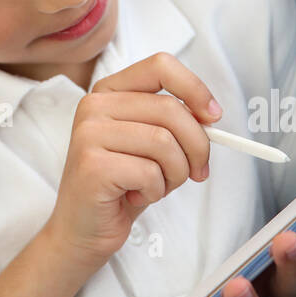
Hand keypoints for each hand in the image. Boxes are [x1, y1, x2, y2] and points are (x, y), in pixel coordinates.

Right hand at [45, 52, 219, 272]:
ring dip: (175, 174)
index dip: (195, 88)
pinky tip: (136, 196)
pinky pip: (150, 173)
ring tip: (157, 186)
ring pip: (164, 143)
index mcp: (109, 91)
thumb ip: (172, 121)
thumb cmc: (120, 186)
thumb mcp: (148, 143)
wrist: (82, 230)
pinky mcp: (92, 165)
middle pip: (170, 110)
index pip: (160, 66)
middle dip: (196, 147)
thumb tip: (210, 115)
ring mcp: (89, 134)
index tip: (213, 116)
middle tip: (195, 171)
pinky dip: (156, 192)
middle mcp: (94, 106)